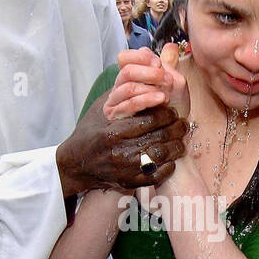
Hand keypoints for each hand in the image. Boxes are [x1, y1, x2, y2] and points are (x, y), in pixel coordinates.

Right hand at [58, 92, 187, 197]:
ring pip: (162, 156)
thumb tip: (143, 76)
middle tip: (182, 124)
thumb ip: (121, 94)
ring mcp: (125, 169)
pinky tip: (171, 159)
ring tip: (180, 140)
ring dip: (176, 147)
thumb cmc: (90, 132)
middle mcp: (120, 151)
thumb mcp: (101, 109)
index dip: (166, 114)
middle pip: (159, 137)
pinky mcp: (129, 182)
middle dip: (176, 129)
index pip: (149, 120)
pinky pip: (157, 176)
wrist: (76, 163)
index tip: (172, 111)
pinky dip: (168, 167)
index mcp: (113, 131)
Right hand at [104, 45, 187, 120]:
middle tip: (167, 78)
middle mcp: (118, 87)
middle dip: (149, 73)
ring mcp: (115, 102)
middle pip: (127, 71)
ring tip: (167, 92)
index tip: (159, 63)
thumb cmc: (168, 109)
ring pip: (128, 87)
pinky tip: (160, 99)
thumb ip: (169, 65)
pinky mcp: (116, 117)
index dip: (141, 57)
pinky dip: (146, 99)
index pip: (125, 58)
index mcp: (128, 77)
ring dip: (150, 87)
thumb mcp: (172, 84)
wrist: (167, 135)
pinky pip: (129, 104)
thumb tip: (171, 46)